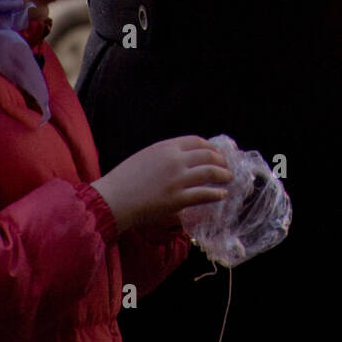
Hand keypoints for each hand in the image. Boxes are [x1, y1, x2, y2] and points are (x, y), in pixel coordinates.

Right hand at [92, 136, 232, 233]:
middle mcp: (175, 160)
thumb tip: (184, 158)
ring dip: (223, 175)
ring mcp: (178, 179)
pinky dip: (216, 193)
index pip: (197, 141)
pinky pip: (204, 194)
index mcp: (166, 147)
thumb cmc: (124, 179)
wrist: (112, 199)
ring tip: (228, 178)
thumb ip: (166, 155)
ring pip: (210, 173)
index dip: (211, 147)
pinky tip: (221, 194)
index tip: (216, 153)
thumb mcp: (146, 156)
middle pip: (208, 155)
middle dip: (221, 161)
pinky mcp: (178, 199)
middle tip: (226, 167)